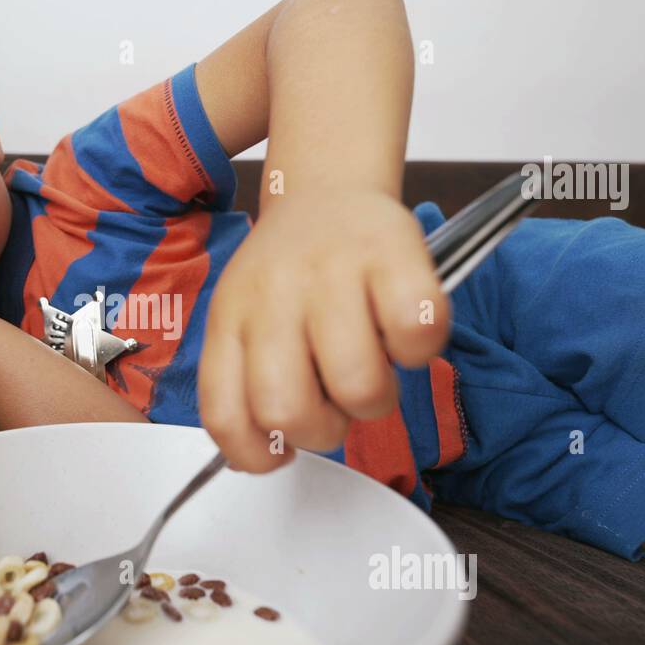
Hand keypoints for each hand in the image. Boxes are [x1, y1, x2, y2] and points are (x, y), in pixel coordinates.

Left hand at [197, 189, 450, 472]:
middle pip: (287, 411)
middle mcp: (272, 296)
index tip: (282, 450)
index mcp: (230, 321)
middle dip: (323, 430)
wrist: (328, 190)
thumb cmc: (294, 275)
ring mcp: (332, 272)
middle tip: (336, 402)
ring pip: (358, 386)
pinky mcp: (394, 253)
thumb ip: (247, 383)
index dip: (256, 453)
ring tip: (373, 363)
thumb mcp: (249, 321)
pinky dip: (420, 351)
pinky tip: (402, 332)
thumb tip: (266, 454)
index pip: (224, 414)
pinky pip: (416, 338)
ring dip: (375, 398)